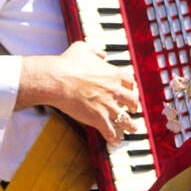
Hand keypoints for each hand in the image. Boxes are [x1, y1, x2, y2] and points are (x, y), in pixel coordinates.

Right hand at [17, 41, 140, 144]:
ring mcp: (108, 106)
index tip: (130, 91)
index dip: (131, 88)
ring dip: (130, 126)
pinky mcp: (99, 119)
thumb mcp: (82, 48)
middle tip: (132, 110)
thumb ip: (95, 51)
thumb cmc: (67, 64)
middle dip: (134, 107)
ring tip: (131, 129)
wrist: (56, 80)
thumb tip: (101, 54)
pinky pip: (111, 132)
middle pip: (133, 101)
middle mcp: (115, 91)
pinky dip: (114, 138)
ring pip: (125, 120)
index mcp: (114, 74)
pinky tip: (115, 142)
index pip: (131, 82)